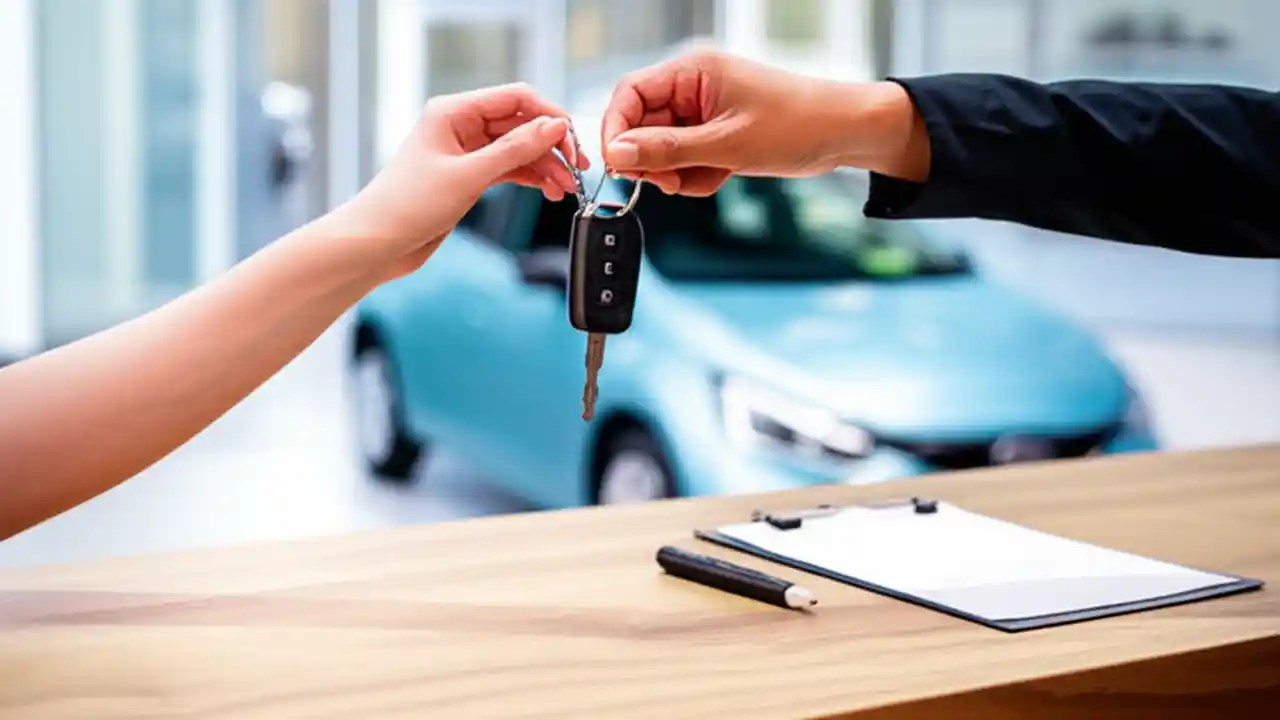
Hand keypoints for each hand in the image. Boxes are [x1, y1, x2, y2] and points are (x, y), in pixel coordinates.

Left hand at [334, 83, 587, 280]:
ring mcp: (465, 152)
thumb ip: (514, 150)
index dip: (548, 115)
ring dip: (545, 165)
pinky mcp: (468, 177)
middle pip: (521, 124)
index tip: (571, 140)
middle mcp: (460, 126)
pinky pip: (510, 169)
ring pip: (518, 149)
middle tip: (577, 168)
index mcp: (453, 112)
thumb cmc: (406, 206)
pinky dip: (531, 178)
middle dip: (551, 145)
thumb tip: (553, 126)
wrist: (377, 244)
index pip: (515, 98)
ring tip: (566, 187)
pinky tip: (549, 190)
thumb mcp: (468, 176)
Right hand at [601, 50, 928, 195]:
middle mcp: (693, 87)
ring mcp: (703, 111)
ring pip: (663, 149)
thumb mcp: (726, 144)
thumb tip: (617, 155)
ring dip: (679, 172)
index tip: (618, 166)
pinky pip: (685, 160)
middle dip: (654, 160)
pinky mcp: (714, 133)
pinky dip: (697, 176)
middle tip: (672, 182)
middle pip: (642, 126)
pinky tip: (723, 176)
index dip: (616, 131)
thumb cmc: (798, 124)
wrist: (844, 134)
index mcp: (692, 71)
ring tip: (712, 176)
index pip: (629, 94)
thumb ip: (667, 150)